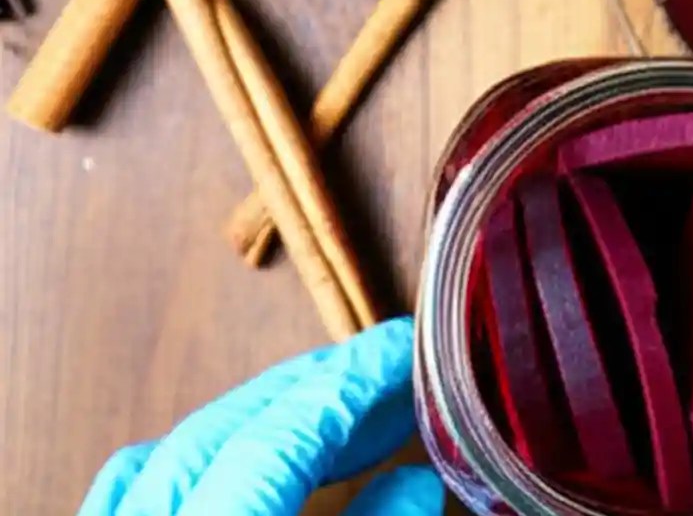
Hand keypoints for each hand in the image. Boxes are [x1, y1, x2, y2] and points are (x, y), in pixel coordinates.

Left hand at [79, 317, 443, 515]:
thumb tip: (417, 480)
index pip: (286, 434)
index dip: (353, 381)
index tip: (403, 346)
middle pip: (227, 426)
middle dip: (314, 386)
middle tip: (386, 369)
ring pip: (177, 446)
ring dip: (264, 413)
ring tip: (336, 411)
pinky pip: (133, 486)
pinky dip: (199, 453)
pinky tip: (246, 450)